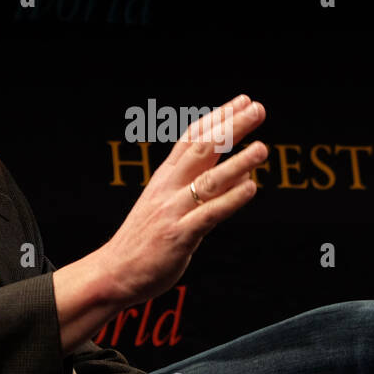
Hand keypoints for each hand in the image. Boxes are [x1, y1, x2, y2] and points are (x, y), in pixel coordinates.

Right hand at [96, 94, 266, 304]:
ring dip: (237, 163)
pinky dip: (231, 200)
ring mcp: (172, 211)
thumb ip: (203, 187)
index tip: (243, 101)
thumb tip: (244, 173)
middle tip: (257, 109)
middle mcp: (168, 188)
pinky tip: (251, 188)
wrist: (112, 272)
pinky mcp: (178, 236)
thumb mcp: (167, 204)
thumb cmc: (143, 240)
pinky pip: (208, 214)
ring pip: (209, 180)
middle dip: (231, 127)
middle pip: (203, 149)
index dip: (219, 117)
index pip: (193, 138)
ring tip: (262, 149)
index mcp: (164, 177)